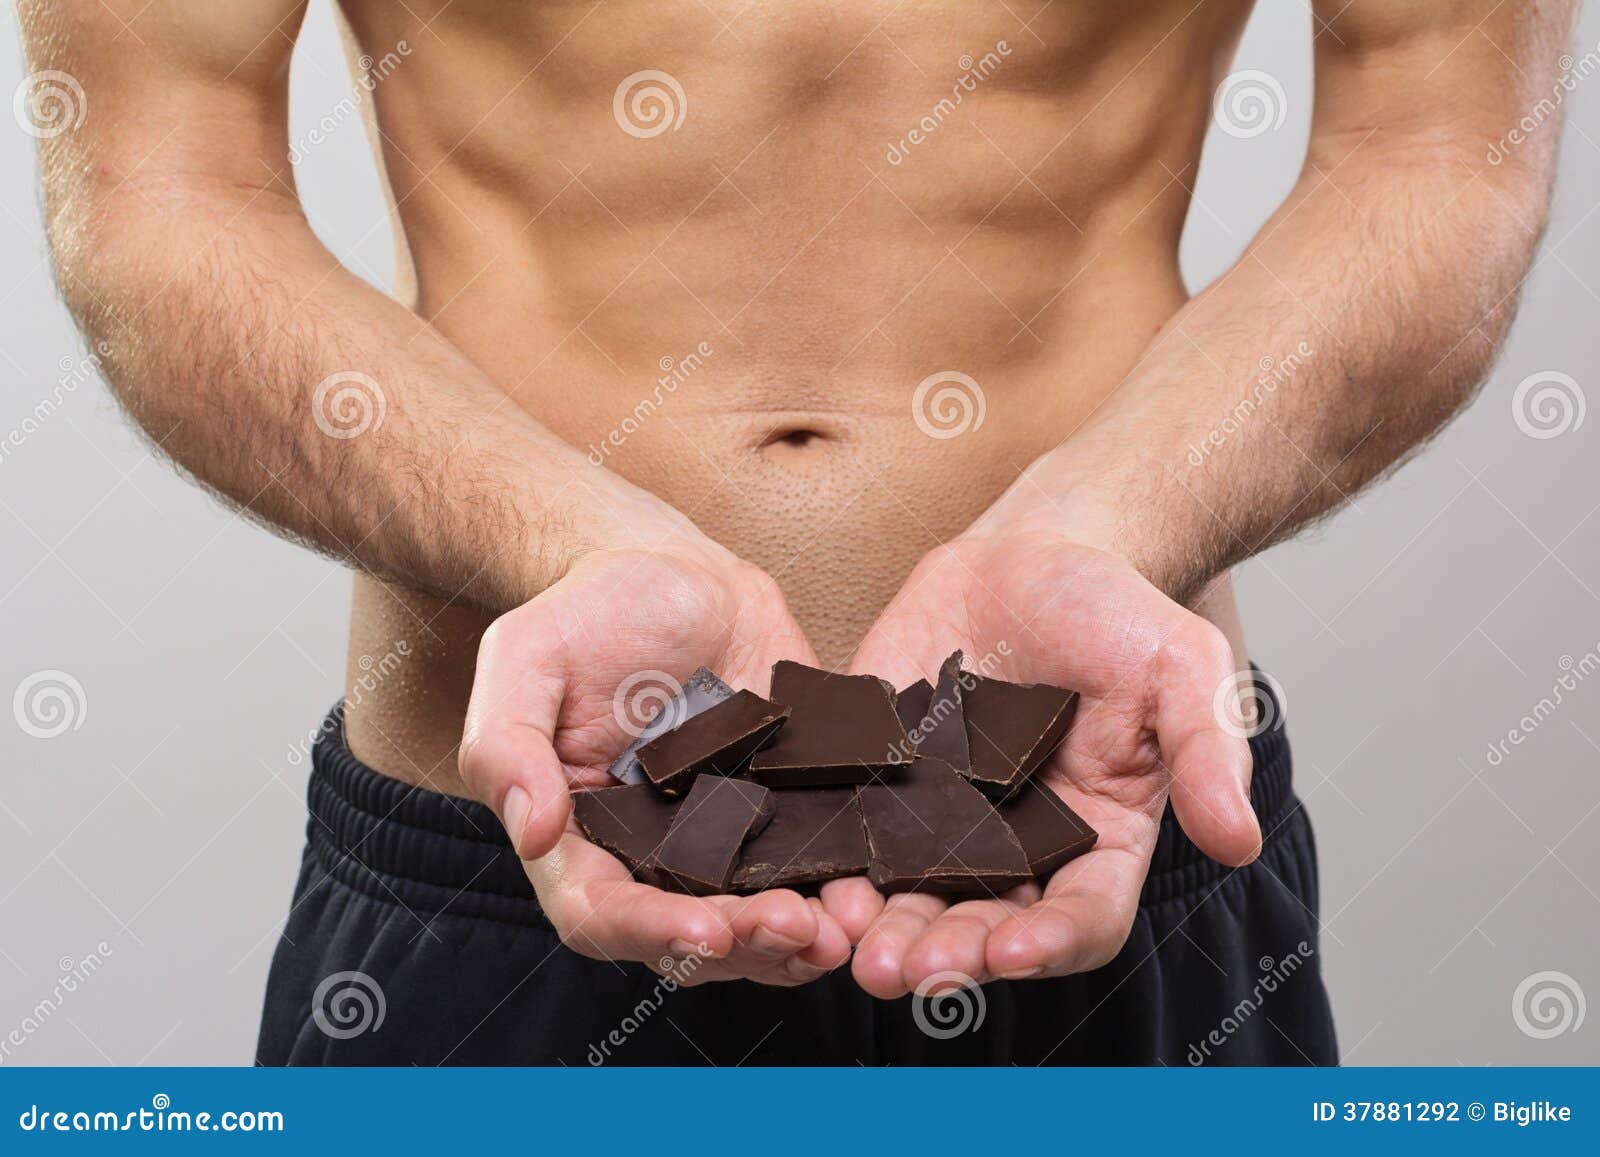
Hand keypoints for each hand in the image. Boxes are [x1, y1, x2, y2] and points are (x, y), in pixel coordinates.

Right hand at [460, 542, 850, 984]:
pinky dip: (843, 892)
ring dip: (801, 941)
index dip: (654, 933)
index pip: (604, 915)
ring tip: (843, 928)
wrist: (675, 571)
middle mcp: (654, 859)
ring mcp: (727, 842)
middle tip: (798, 928)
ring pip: (760, 921)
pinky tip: (872, 892)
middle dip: (748, 944)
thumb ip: (506, 745)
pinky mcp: (788, 812)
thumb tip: (534, 834)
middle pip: (695, 937)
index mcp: (581, 838)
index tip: (707, 932)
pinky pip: (816, 869)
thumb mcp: (523, 658)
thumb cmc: (586, 614)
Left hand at [833, 525, 1260, 997]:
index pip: (1081, 916)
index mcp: (1098, 839)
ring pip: (908, 893)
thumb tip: (1238, 840)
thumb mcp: (1183, 667)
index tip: (1009, 951)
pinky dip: (826, 856)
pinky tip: (802, 869)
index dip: (1047, 943)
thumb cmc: (1119, 613)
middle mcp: (1017, 846)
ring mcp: (941, 818)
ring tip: (844, 937)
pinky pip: (849, 829)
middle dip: (944, 951)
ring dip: (878, 925)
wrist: (1033, 552)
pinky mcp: (878, 778)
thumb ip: (1210, 752)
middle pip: (983, 924)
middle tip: (903, 969)